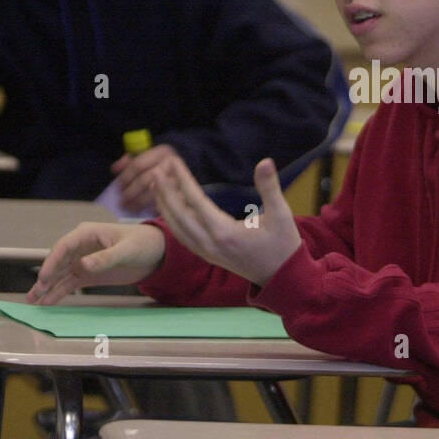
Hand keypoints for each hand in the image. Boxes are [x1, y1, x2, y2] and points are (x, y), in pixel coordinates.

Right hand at [27, 222, 165, 304]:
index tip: (43, 278)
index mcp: (87, 234)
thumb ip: (105, 258)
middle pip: (57, 262)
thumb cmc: (143, 244)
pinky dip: (58, 292)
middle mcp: (80, 247)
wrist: (156, 253)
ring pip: (59, 274)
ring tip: (33, 301)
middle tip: (34, 294)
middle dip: (45, 277)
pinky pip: (69, 283)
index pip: (63, 247)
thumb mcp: (126, 251)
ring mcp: (82, 261)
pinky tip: (48, 302)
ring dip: (46, 287)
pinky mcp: (87, 274)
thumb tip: (82, 265)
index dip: (51, 262)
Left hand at [111, 143, 179, 215]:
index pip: (137, 165)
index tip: (118, 187)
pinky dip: (150, 208)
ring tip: (127, 208)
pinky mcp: (182, 193)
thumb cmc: (159, 161)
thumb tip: (115, 169)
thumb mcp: (145, 154)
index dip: (125, 177)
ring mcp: (178, 179)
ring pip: (152, 194)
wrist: (181, 167)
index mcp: (162, 151)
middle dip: (130, 193)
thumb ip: (129, 160)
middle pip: (144, 181)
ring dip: (137, 203)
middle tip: (121, 201)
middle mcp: (171, 164)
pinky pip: (163, 202)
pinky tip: (141, 210)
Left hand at [153, 156, 301, 286]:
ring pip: (177, 228)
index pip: (196, 201)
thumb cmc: (283, 245)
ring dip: (164, 206)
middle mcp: (211, 244)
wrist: (283, 277)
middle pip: (179, 215)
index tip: (174, 162)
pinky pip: (183, 237)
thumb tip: (265, 161)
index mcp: (225, 232)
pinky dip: (172, 221)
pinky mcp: (209, 256)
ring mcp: (207, 252)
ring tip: (156, 186)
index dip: (183, 180)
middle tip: (155, 171)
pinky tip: (168, 210)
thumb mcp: (282, 214)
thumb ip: (270, 187)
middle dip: (165, 192)